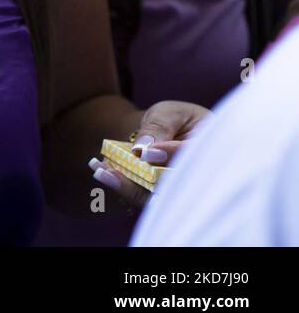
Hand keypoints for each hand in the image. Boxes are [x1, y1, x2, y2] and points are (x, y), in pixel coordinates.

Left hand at [89, 100, 208, 207]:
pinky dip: (122, 187)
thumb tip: (144, 148)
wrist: (167, 133)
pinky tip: (101, 172)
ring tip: (101, 171)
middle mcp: (201, 177)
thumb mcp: (168, 113)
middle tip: (110, 167)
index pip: (192, 156)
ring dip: (126, 186)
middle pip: (175, 184)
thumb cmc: (174, 119)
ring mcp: (182, 191)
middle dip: (141, 177)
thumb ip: (160, 126)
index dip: (169, 155)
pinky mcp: (165, 198)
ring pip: (157, 197)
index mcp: (212, 151)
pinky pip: (144, 199)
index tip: (143, 152)